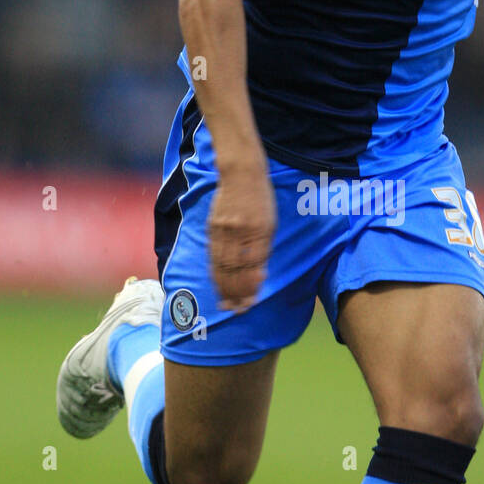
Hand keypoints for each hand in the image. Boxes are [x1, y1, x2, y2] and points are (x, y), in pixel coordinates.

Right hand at [208, 166, 276, 310]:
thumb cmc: (261, 199)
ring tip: (227, 304)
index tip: (251, 302)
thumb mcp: (271, 222)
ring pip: (222, 264)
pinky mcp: (213, 226)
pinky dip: (216, 272)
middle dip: (237, 292)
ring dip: (224, 287)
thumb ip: (264, 248)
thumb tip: (259, 274)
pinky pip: (213, 254)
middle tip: (238, 310)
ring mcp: (224, 228)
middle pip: (236, 268)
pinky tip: (218, 284)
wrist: (241, 173)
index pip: (254, 264)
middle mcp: (241, 230)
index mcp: (260, 229)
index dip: (251, 285)